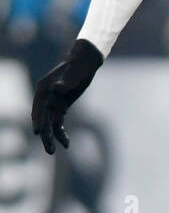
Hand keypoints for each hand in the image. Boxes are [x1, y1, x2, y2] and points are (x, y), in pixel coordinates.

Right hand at [31, 39, 103, 153]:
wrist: (85, 61)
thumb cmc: (79, 66)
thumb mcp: (74, 74)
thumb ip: (65, 83)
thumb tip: (56, 89)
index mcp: (44, 88)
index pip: (38, 107)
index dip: (38, 120)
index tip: (38, 132)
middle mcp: (45, 97)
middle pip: (42, 118)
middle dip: (44, 134)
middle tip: (49, 150)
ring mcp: (52, 103)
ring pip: (49, 123)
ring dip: (51, 137)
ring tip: (53, 151)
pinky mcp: (60, 107)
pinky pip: (58, 123)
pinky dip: (61, 133)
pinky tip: (66, 144)